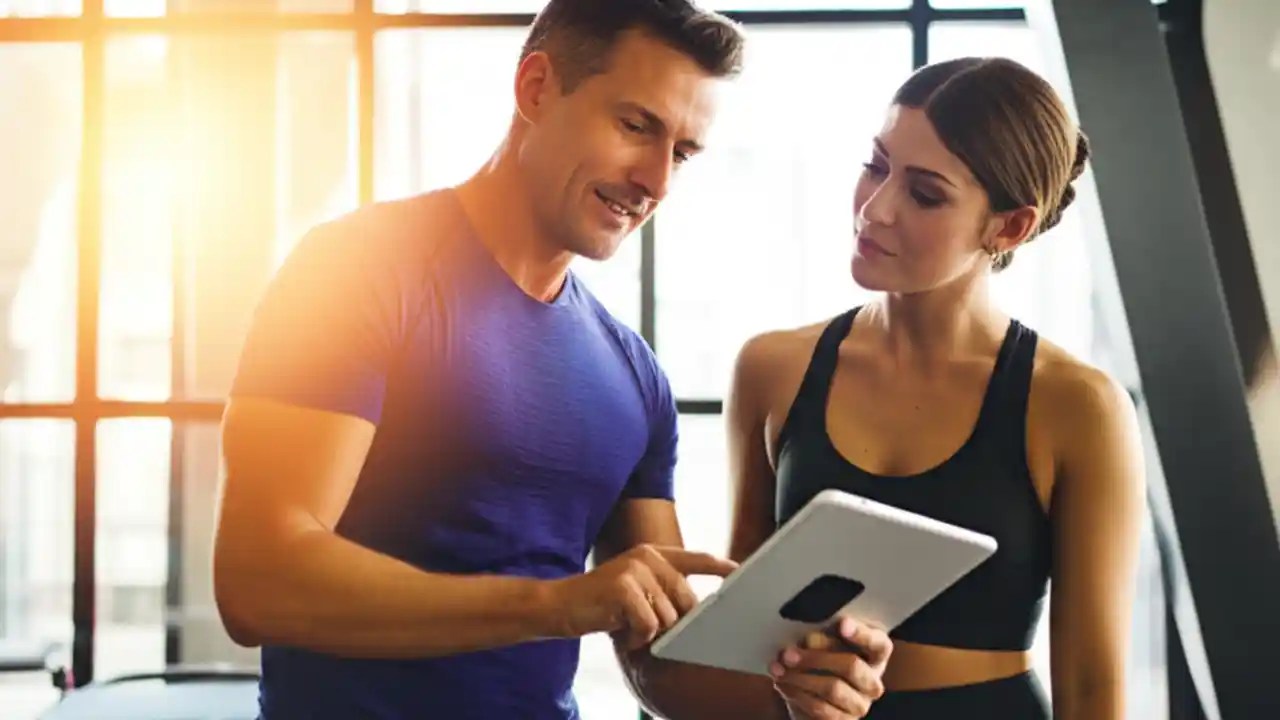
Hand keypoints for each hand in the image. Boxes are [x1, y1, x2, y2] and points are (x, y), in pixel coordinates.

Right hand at [547, 544, 737, 649]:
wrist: (559, 606)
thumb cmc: (600, 604)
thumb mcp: (634, 591)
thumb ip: (661, 593)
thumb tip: (692, 614)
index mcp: (652, 555)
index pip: (693, 558)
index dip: (717, 565)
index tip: (738, 571)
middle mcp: (647, 557)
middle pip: (686, 600)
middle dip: (672, 623)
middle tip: (644, 628)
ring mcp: (636, 570)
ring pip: (668, 617)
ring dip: (649, 632)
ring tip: (626, 625)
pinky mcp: (624, 588)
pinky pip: (649, 625)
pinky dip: (637, 637)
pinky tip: (621, 631)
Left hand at [771, 617, 893, 719]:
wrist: (811, 695)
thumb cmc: (821, 659)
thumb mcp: (823, 643)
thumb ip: (821, 638)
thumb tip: (810, 639)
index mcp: (875, 655)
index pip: (879, 644)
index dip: (862, 634)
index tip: (842, 623)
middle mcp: (873, 682)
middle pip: (852, 666)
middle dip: (816, 657)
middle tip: (789, 653)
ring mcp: (860, 705)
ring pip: (832, 689)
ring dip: (800, 677)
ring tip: (779, 668)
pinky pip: (819, 708)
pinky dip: (796, 693)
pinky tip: (782, 683)